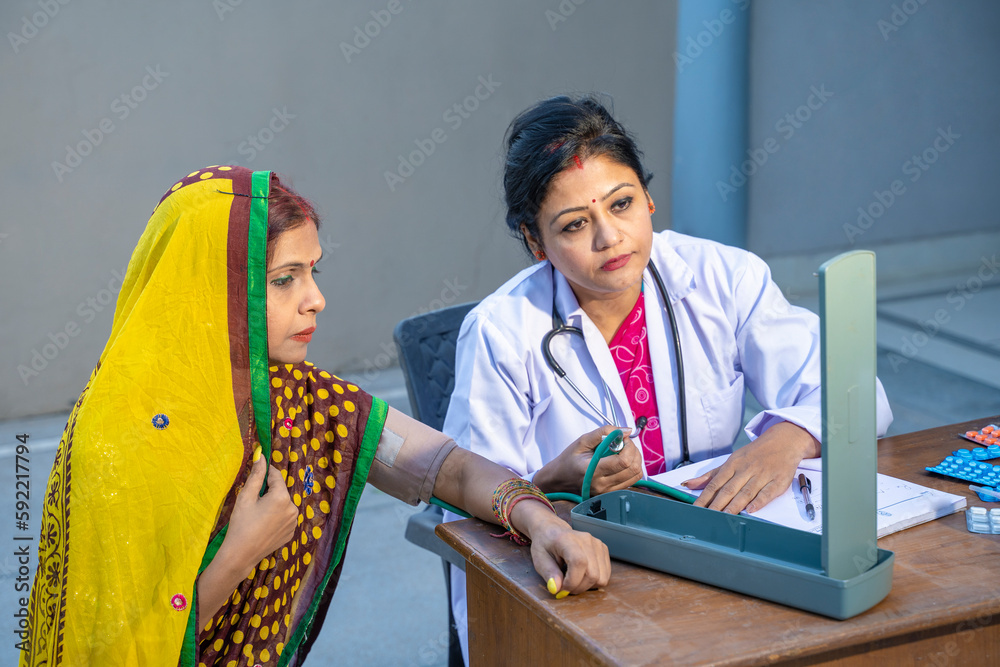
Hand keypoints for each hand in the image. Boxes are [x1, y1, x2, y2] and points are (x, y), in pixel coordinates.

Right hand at [219, 447, 298, 571]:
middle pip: (280, 491)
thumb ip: (256, 475)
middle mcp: (293, 508)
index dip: (266, 472)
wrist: (241, 555)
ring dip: (273, 503)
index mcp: (282, 497)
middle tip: (252, 499)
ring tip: (257, 513)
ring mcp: (294, 522)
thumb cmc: (241, 524)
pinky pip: (284, 517)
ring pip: (283, 504)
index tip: (257, 472)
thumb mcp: (246, 497)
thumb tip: (261, 455)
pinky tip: (263, 524)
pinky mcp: (291, 532)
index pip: (276, 476)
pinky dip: (276, 516)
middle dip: (268, 491)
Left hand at [511, 500, 610, 597]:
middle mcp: (586, 539)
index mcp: (567, 539)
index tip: (561, 588)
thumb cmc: (545, 544)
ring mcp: (597, 544)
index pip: (579, 562)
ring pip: (601, 578)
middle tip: (565, 587)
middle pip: (592, 574)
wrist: (553, 529)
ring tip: (573, 580)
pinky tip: (581, 575)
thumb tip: (557, 589)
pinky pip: (605, 575)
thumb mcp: (539, 559)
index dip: (572, 581)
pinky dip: (593, 581)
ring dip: (586, 586)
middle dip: (578, 587)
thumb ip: (548, 573)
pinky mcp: (603, 549)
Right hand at [532, 425, 642, 495]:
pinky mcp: (612, 494)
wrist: (560, 479)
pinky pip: (632, 480)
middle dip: (633, 451)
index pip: (623, 461)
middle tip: (622, 443)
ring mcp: (608, 492)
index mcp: (593, 471)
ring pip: (636, 475)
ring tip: (622, 452)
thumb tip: (627, 431)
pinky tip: (621, 462)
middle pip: (634, 468)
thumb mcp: (583, 440)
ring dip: (635, 459)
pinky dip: (632, 468)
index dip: (628, 446)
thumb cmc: (570, 458)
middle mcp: (602, 485)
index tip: (621, 439)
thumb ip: (604, 432)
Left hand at [683, 421, 819, 513]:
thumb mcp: (731, 461)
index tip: (696, 509)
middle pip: (729, 489)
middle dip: (717, 504)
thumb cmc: (754, 454)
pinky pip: (767, 492)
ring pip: (746, 492)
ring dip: (735, 505)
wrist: (783, 441)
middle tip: (708, 517)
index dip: (705, 497)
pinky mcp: (778, 481)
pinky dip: (759, 501)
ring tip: (724, 517)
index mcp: (733, 464)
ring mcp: (762, 475)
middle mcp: (746, 470)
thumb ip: (711, 475)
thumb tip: (688, 484)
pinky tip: (751, 510)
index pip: (715, 483)